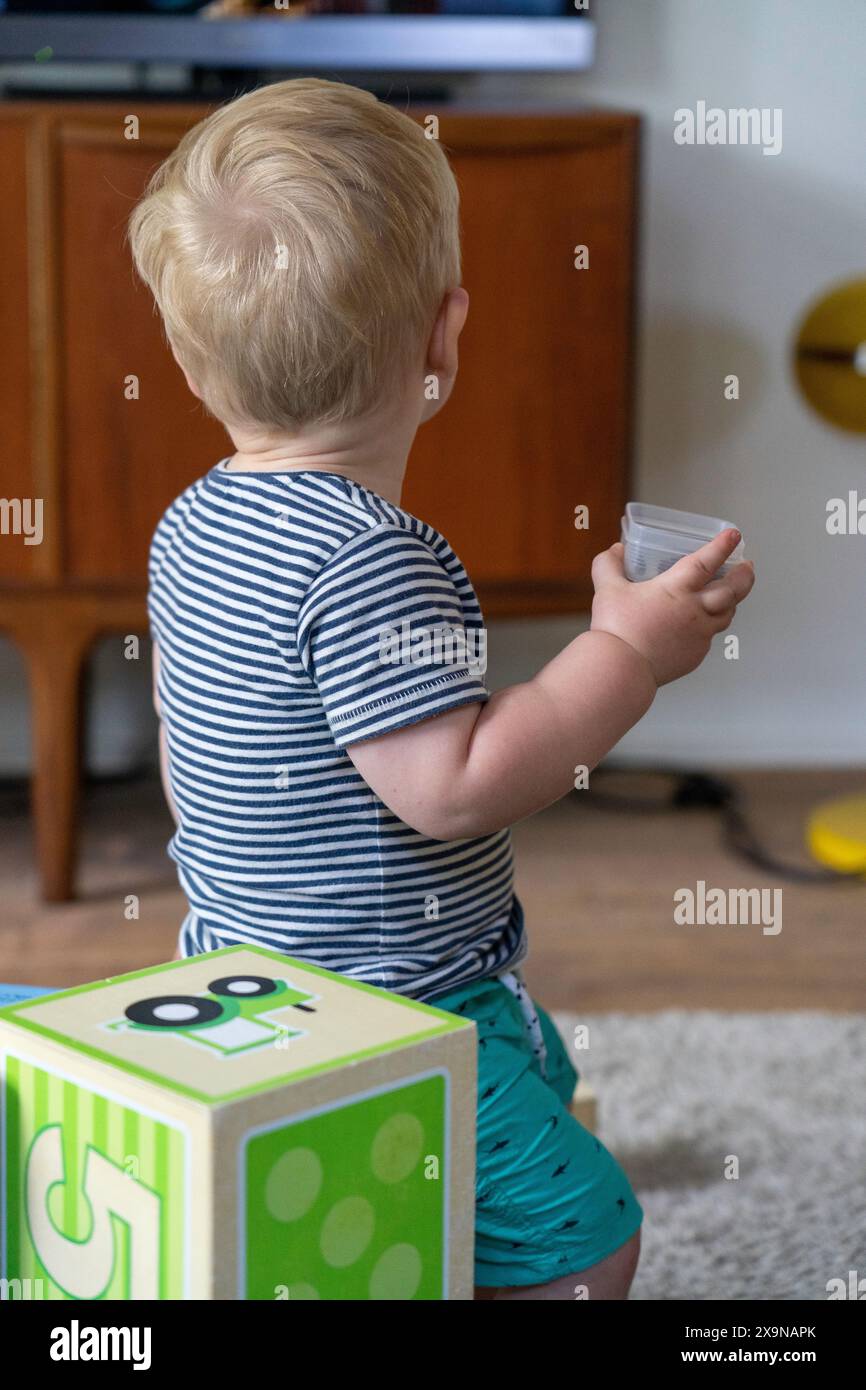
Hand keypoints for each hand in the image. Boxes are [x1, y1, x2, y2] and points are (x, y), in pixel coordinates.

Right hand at [590, 529, 755, 686]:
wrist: (622, 668)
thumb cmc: (616, 628)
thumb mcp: (607, 590)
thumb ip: (609, 566)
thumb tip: (615, 551)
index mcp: (678, 588)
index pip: (708, 560)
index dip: (722, 545)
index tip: (734, 535)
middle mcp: (696, 609)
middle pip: (733, 590)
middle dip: (744, 575)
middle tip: (748, 566)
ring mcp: (699, 634)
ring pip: (727, 614)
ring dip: (732, 602)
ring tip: (731, 595)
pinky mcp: (695, 654)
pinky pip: (709, 637)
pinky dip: (711, 626)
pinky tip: (704, 625)